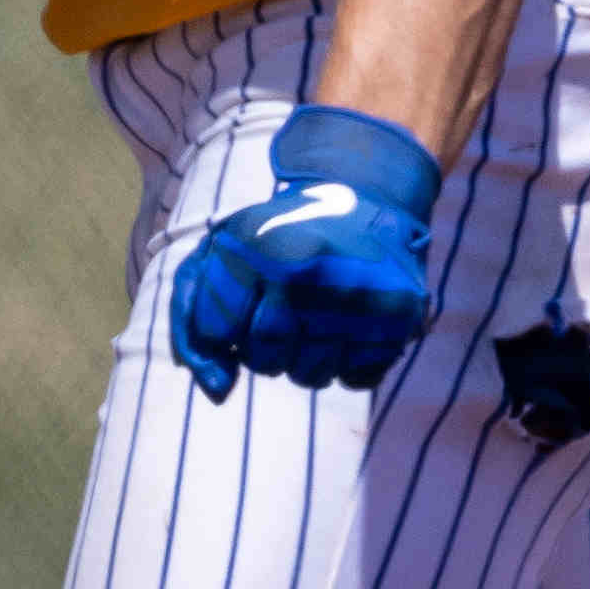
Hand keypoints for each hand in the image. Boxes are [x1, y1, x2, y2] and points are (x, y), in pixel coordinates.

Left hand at [167, 104, 441, 399]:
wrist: (366, 199)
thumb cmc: (279, 237)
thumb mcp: (220, 253)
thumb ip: (190, 321)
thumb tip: (216, 389)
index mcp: (256, 247)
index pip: (215, 333)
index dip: (223, 330)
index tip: (241, 305)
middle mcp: (307, 271)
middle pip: (263, 359)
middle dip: (264, 349)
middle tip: (282, 312)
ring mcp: (356, 294)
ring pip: (310, 376)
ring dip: (305, 360)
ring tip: (316, 317)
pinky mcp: (399, 314)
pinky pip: (356, 378)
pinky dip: (348, 364)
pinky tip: (351, 325)